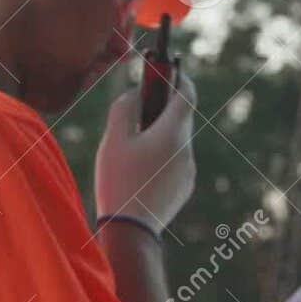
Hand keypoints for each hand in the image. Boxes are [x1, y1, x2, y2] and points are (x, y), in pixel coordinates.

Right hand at [95, 68, 196, 234]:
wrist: (131, 231)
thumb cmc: (118, 181)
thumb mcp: (113, 139)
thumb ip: (124, 108)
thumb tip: (134, 95)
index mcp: (172, 133)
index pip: (186, 94)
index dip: (178, 77)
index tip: (166, 70)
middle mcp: (186, 149)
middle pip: (179, 118)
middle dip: (161, 108)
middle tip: (138, 106)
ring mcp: (188, 170)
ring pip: (176, 141)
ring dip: (159, 134)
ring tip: (131, 146)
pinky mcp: (184, 187)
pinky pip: (175, 161)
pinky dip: (161, 155)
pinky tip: (138, 170)